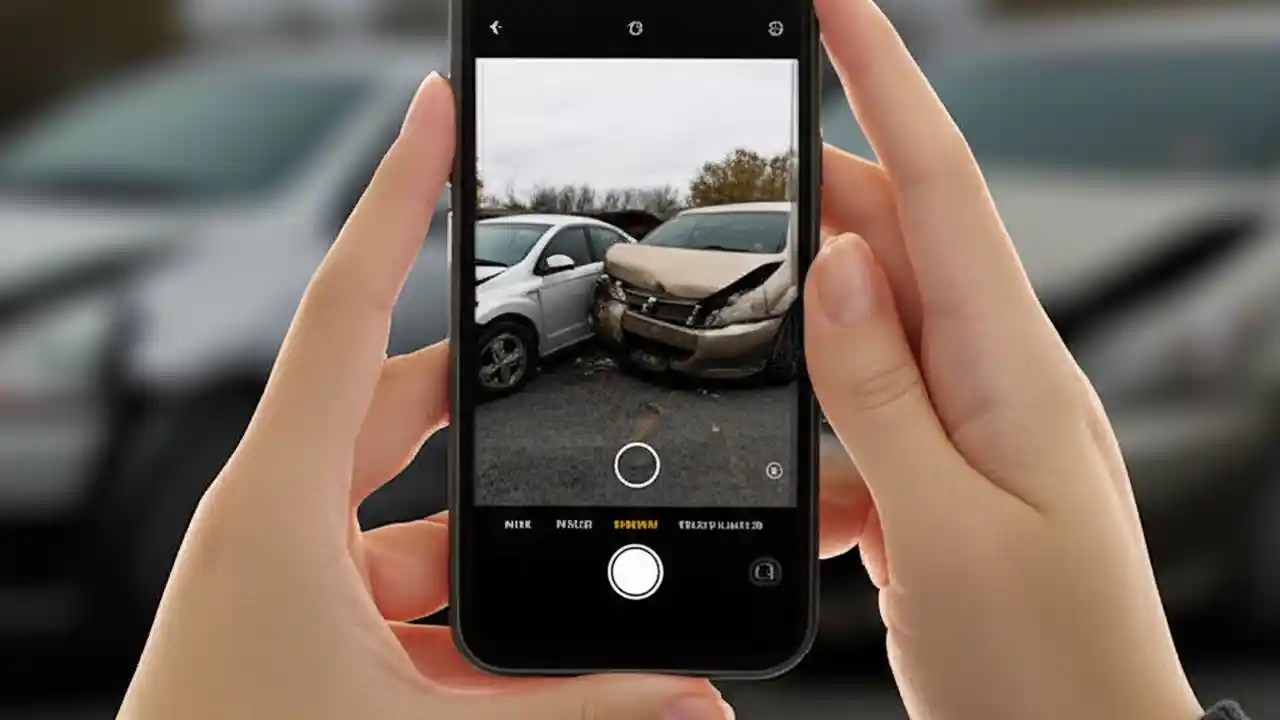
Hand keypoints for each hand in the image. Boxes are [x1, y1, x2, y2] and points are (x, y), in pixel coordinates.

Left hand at [117, 71, 864, 719]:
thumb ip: (567, 710)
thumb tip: (681, 697)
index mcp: (276, 508)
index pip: (345, 311)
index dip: (396, 201)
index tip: (437, 120)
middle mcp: (281, 519)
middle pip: (407, 401)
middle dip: (502, 383)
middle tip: (577, 351)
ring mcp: (298, 570)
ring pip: (424, 507)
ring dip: (503, 533)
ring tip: (587, 553)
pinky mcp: (316, 618)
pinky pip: (414, 579)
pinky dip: (479, 601)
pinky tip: (542, 644)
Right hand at [808, 1, 1203, 717]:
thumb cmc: (1044, 668)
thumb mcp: (944, 524)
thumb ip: (879, 390)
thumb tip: (837, 268)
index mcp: (1012, 370)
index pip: (946, 188)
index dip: (890, 85)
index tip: (837, 9)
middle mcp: (993, 381)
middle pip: (895, 243)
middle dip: (817, 193)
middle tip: (738, 170)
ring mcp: (964, 429)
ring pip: (866, 330)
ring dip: (806, 326)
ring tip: (756, 342)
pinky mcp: (935, 478)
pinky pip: (861, 415)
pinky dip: (815, 431)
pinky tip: (803, 488)